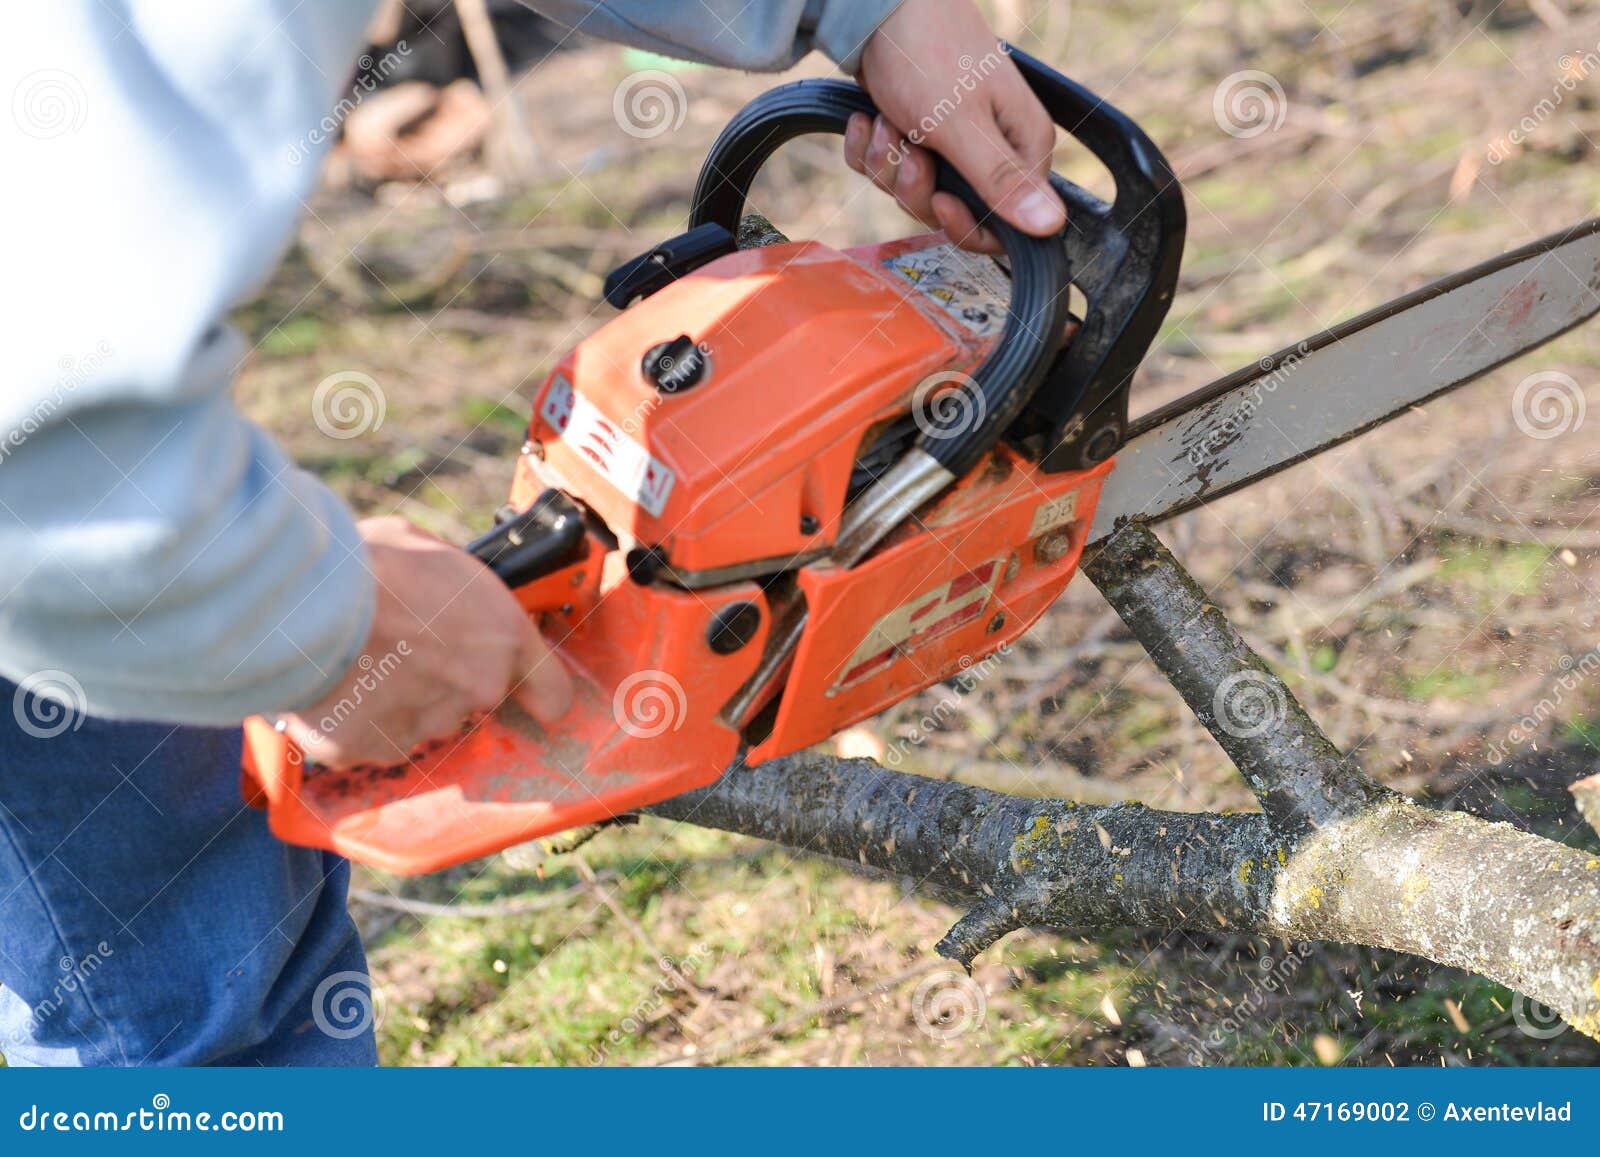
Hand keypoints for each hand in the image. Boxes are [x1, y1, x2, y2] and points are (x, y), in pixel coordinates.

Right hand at [280, 516, 573, 767]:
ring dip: (393, 699)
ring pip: (416, 721)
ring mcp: (424, 725)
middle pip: (468, 700)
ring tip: (357, 657)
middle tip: (398, 645)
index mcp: (504, 638)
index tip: (530, 697)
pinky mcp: (370, 748)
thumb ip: (454, 588)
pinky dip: (348, 720)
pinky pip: (363, 738)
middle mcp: (475, 690)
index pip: (552, 692)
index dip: (538, 694)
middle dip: (440, 679)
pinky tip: (329, 684)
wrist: (303, 600)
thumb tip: (444, 587)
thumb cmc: (368, 563)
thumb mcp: (430, 551)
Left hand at [845, 0, 1065, 252]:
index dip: (967, 224)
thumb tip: (1052, 226)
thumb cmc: (928, 54)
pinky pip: (887, 170)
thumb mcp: (962, 124)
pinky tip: (867, 118)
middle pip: (951, 212)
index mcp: (1021, 148)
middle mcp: (992, 148)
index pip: (1005, 225)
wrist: (876, 5)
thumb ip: (1001, 180)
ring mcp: (950, 142)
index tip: (940, 202)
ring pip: (913, 191)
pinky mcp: (914, 133)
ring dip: (888, 163)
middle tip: (908, 148)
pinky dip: (870, 150)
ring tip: (886, 121)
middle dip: (915, 187)